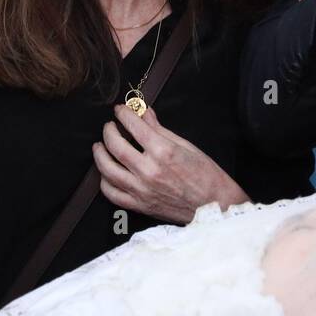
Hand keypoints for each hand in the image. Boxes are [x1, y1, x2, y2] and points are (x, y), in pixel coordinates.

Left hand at [94, 104, 249, 223]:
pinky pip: (112, 193)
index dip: (124, 114)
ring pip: (108, 170)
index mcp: (163, 152)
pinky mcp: (140, 205)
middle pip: (115, 146)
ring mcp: (142, 190)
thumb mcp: (187, 146)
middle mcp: (149, 171)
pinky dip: (105, 181)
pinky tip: (106, 173)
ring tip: (100, 146)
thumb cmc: (206, 175)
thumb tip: (146, 114)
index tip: (120, 110)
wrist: (215, 204)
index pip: (134, 127)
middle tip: (109, 126)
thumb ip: (161, 130)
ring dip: (100, 154)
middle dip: (108, 132)